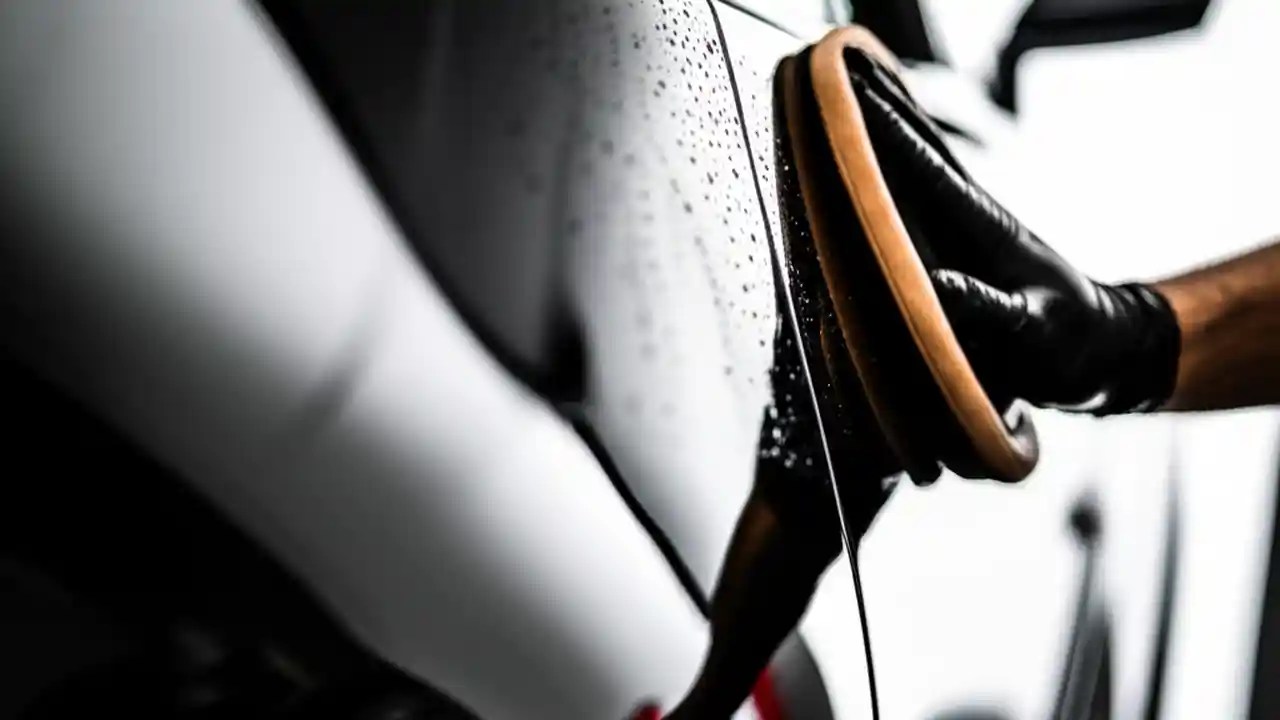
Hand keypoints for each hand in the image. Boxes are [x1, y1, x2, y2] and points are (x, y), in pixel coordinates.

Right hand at [858, 87, 1180, 414]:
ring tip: (861, 100)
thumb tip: (934, 283)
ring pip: (921, 176)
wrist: (1102, 345)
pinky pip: (923, 206)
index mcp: (987, 230)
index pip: (931, 172)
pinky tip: (883, 168)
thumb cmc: (1070, 341)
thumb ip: (988, 305)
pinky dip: (899, 178)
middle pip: (921, 158)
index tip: (857, 101)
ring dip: (893, 139)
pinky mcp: (965, 251)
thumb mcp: (1033, 326)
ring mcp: (969, 234)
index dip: (893, 137)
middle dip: (887, 118)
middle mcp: (973, 222)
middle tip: (848, 76)